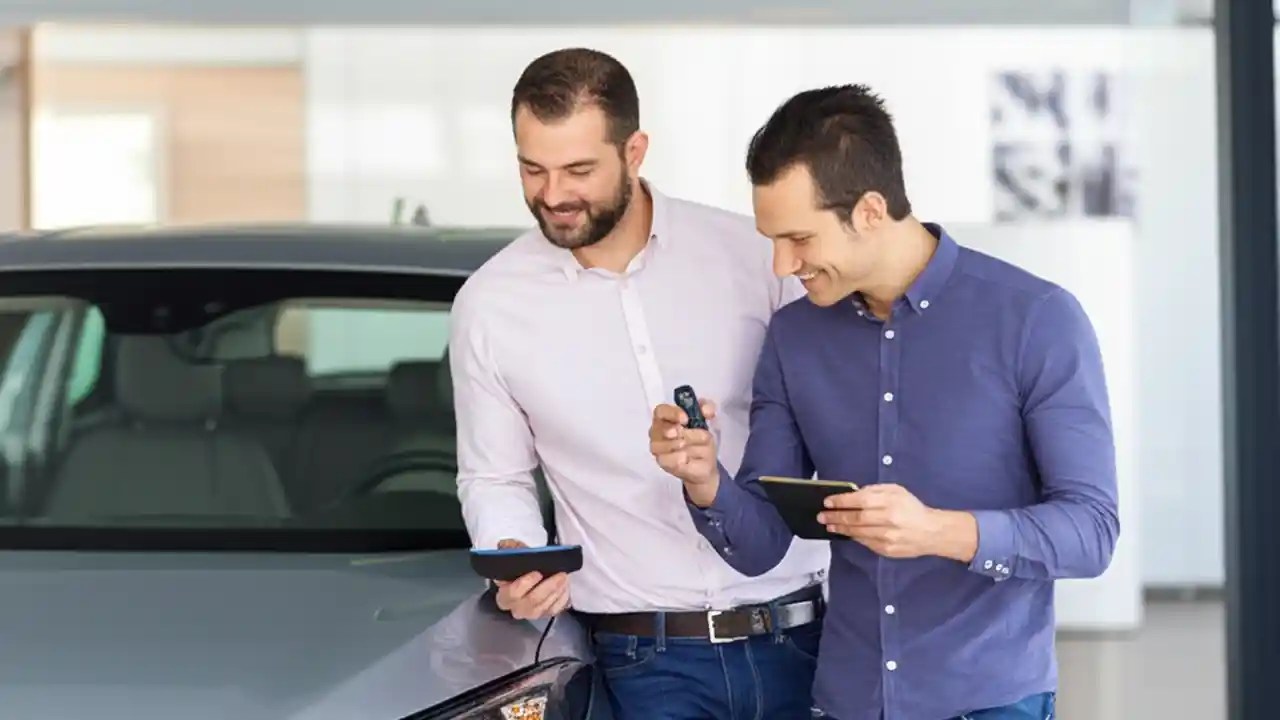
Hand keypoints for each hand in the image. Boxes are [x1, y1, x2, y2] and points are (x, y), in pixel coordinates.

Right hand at [492, 539, 571, 619]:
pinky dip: (562, 597)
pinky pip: (556, 608)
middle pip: (532, 601)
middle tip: (559, 574)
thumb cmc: (521, 569)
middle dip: (548, 586)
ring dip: (557, 590)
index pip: (512, 593)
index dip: (525, 584)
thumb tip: (506, 546)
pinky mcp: (546, 613)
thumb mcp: (514, 556)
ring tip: (564, 577)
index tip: (537, 573)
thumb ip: (510, 550)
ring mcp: (532, 613)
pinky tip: (565, 586)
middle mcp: (517, 608)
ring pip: (546, 606)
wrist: (531, 577)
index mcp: (504, 595)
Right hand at [648, 399, 719, 503]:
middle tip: (695, 437)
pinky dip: (682, 459)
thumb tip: (707, 411)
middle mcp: (656, 431)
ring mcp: (657, 448)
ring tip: (697, 448)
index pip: (661, 411)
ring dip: (687, 447)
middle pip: (664, 429)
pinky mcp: (662, 462)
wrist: (703, 461)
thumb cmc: (699, 436)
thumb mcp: (706, 418)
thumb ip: (708, 408)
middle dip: (682, 433)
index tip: (686, 419)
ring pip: (668, 446)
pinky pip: (670, 460)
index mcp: (664, 417)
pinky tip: (689, 459)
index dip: (673, 414)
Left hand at [817, 484, 970, 559]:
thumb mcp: (896, 491)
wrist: (931, 532)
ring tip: (829, 525)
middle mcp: (888, 519)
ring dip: (840, 528)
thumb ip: (875, 491)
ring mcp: (887, 537)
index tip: (828, 502)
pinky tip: (846, 532)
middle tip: (822, 516)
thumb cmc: (912, 508)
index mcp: (890, 502)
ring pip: (857, 532)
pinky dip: (854, 537)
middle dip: (835, 516)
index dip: (841, 501)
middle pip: (855, 518)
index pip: (859, 500)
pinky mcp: (887, 549)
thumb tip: (854, 493)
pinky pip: (865, 543)